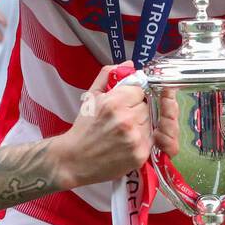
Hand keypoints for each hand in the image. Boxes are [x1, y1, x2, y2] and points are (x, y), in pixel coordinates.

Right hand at [55, 67, 156, 187]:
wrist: (74, 160)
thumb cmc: (83, 129)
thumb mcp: (91, 97)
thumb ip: (108, 76)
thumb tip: (129, 64)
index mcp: (114, 102)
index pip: (139, 89)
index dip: (131, 96)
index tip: (122, 103)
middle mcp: (126, 119)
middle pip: (146, 105)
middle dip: (136, 110)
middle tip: (120, 120)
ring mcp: (135, 138)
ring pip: (150, 122)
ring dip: (140, 125)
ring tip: (122, 132)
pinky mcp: (140, 153)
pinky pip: (150, 138)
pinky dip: (141, 140)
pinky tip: (125, 143)